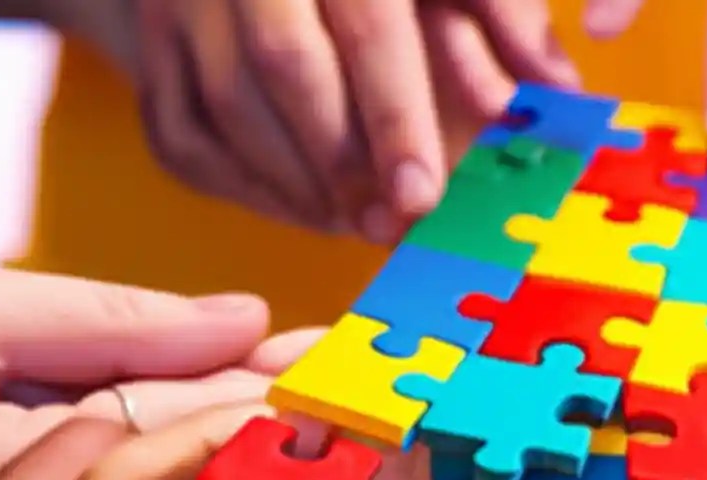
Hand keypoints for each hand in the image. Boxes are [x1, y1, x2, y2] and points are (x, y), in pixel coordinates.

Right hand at [51, 0, 578, 242]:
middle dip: (343, 163)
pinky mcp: (147, 47)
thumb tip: (559, 87)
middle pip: (281, 69)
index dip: (396, 116)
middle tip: (390, 230)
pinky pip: (178, 134)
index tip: (424, 197)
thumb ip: (499, 15)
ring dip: (294, 186)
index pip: (366, 24)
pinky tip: (302, 210)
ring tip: (354, 227)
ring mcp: (178, 4)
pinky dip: (241, 186)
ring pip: (222, 108)